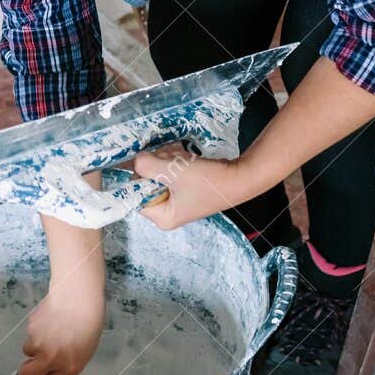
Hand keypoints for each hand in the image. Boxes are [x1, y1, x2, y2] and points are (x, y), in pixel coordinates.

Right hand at [19, 277, 103, 374]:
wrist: (79, 297)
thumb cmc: (87, 323)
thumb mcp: (83, 352)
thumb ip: (64, 365)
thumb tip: (46, 371)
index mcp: (69, 368)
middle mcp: (52, 359)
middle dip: (24, 374)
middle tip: (26, 368)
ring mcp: (40, 343)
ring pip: (28, 351)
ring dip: (35, 345)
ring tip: (51, 331)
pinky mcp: (31, 328)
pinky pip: (30, 334)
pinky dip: (37, 330)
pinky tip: (50, 320)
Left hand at [132, 146, 255, 230]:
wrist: (240, 176)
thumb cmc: (208, 180)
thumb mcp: (172, 171)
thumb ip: (146, 165)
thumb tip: (134, 160)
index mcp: (162, 217)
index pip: (135, 195)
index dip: (139, 177)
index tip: (149, 162)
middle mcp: (167, 211)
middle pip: (147, 182)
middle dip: (158, 164)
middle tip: (173, 158)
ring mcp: (176, 198)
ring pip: (158, 172)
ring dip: (168, 159)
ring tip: (183, 157)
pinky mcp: (184, 186)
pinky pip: (170, 170)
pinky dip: (176, 160)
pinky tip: (187, 157)